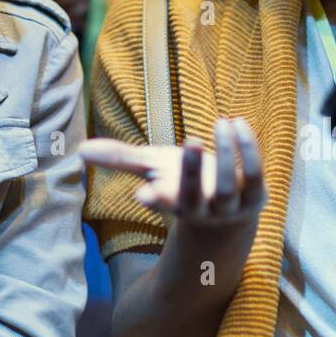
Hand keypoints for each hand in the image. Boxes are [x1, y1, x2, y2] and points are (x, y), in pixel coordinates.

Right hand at [81, 118, 265, 234]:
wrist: (228, 214)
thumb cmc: (182, 184)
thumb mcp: (153, 169)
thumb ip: (120, 159)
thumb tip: (78, 150)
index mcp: (175, 203)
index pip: (163, 203)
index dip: (155, 198)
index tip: (142, 194)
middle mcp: (202, 209)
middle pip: (196, 197)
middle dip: (192, 172)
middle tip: (190, 140)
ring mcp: (231, 205)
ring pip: (229, 187)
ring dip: (227, 154)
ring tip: (221, 121)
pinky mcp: (256, 196)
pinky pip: (255, 175)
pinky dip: (249, 150)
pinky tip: (238, 124)